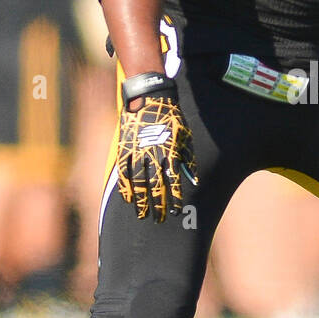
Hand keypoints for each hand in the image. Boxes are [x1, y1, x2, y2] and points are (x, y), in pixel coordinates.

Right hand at [117, 92, 196, 221]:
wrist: (150, 99)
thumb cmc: (172, 118)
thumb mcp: (185, 137)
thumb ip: (188, 159)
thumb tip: (194, 180)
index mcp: (170, 151)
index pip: (173, 180)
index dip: (174, 197)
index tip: (175, 211)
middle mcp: (154, 154)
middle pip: (155, 185)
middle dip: (157, 204)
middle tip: (159, 218)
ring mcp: (137, 151)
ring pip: (138, 182)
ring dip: (140, 200)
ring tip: (142, 214)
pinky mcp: (125, 148)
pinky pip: (124, 172)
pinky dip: (126, 186)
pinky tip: (128, 198)